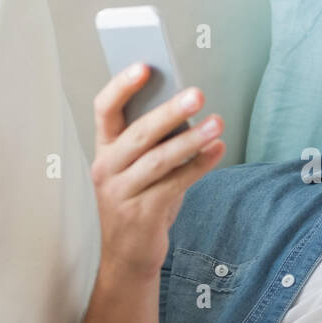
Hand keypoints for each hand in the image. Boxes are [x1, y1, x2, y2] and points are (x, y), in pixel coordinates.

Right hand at [90, 65, 225, 279]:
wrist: (125, 257)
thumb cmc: (137, 201)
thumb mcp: (138, 169)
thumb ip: (154, 142)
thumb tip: (187, 109)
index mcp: (103, 149)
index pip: (104, 109)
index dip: (122, 86)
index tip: (145, 65)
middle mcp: (106, 168)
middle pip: (139, 133)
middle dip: (170, 111)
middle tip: (197, 94)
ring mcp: (122, 193)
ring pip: (159, 159)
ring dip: (192, 140)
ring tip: (217, 124)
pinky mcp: (142, 214)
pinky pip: (175, 184)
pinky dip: (199, 166)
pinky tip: (218, 151)